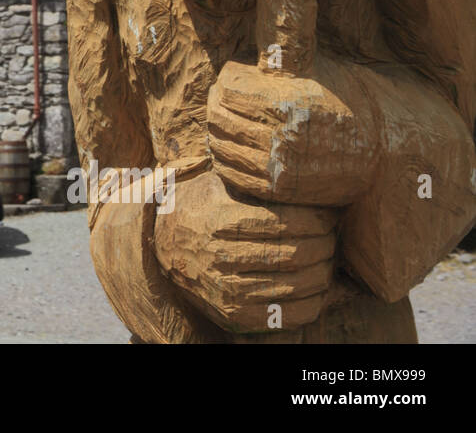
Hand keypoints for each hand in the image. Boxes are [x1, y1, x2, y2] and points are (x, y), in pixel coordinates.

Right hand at [154, 170, 336, 332]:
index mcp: (220, 220)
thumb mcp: (219, 182)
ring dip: (322, 274)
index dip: (318, 221)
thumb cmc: (201, 204)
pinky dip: (311, 304)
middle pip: (296, 255)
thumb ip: (255, 181)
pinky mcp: (231, 313)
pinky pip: (284, 316)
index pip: (286, 223)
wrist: (160, 242)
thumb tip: (304, 177)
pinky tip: (317, 290)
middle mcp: (220, 256)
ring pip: (295, 286)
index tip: (328, 216)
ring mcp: (225, 289)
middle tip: (331, 238)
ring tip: (326, 260)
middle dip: (325, 246)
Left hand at [207, 56, 379, 206]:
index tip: (226, 81)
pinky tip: (225, 148)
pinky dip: (222, 160)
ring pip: (221, 146)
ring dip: (215, 132)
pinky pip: (231, 174)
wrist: (382, 153)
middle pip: (220, 118)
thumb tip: (248, 46)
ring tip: (219, 122)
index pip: (230, 91)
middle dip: (214, 105)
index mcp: (289, 104)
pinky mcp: (279, 189)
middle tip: (216, 99)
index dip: (223, 83)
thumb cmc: (348, 105)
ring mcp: (279, 166)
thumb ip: (282, 62)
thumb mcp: (319, 73)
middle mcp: (281, 136)